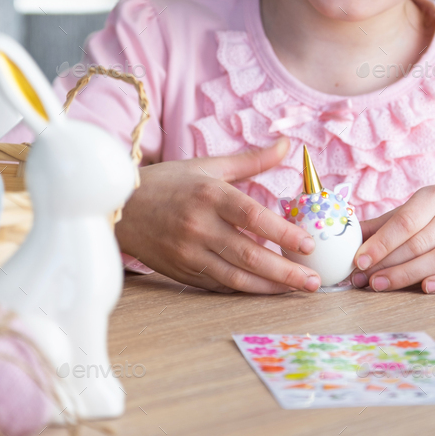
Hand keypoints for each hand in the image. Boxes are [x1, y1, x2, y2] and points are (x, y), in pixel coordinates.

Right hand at [115, 137, 320, 294]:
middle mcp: (199, 226)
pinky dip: (245, 290)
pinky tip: (266, 289)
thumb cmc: (168, 183)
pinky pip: (219, 285)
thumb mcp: (208, 166)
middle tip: (314, 280)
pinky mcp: (182, 272)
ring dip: (270, 287)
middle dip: (285, 272)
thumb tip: (287, 145)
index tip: (308, 244)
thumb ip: (251, 160)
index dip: (282, 232)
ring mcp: (189, 253)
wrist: (121, 208)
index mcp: (209, 196)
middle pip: (249, 255)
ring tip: (297, 288)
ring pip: (236, 278)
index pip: (252, 216)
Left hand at [351, 186, 434, 293]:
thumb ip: (378, 228)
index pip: (404, 222)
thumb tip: (343, 237)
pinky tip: (425, 289)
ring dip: (406, 276)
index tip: (358, 261)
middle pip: (418, 243)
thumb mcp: (408, 217)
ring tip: (380, 286)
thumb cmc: (432, 223)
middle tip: (363, 280)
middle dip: (387, 264)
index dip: (380, 243)